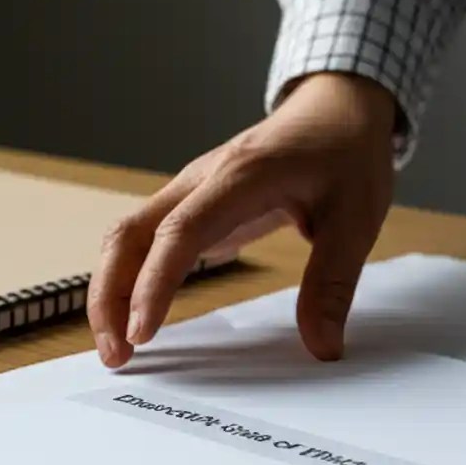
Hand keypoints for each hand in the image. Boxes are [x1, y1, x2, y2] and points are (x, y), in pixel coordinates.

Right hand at [87, 72, 396, 367]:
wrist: (338, 107)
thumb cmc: (346, 154)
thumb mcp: (356, 220)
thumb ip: (332, 283)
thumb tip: (323, 347)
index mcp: (242, 177)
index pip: (180, 232)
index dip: (154, 284)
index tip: (142, 332)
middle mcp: (202, 179)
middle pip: (129, 233)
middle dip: (109, 295)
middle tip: (115, 356)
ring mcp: (192, 189)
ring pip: (127, 235)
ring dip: (111, 288)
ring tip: (119, 345)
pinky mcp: (193, 202)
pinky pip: (146, 238)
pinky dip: (130, 276)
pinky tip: (137, 315)